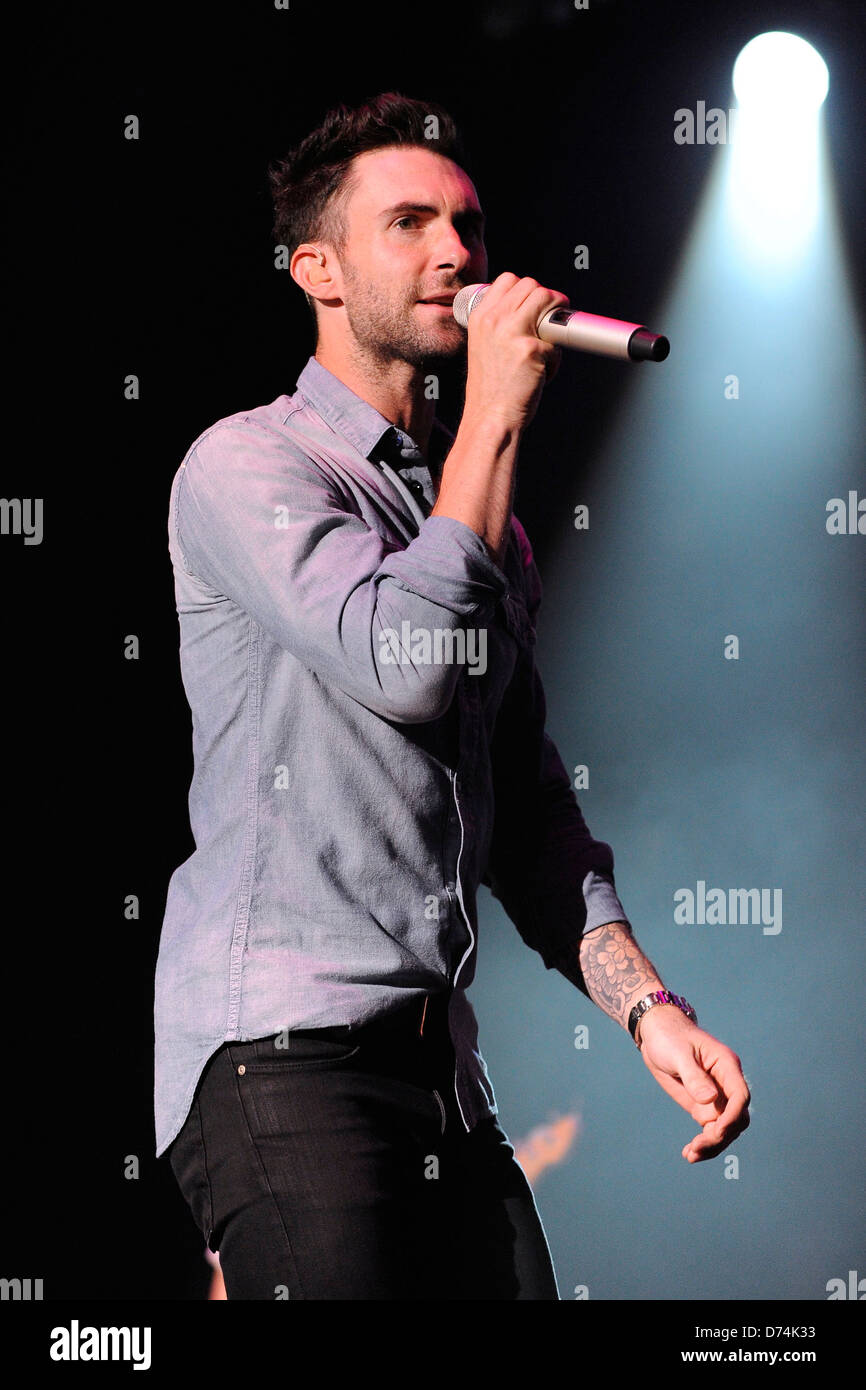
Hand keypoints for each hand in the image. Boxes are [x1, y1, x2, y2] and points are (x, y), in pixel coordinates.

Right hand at [462, 272, 567, 433]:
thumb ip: (501, 325)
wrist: (490, 418)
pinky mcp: (532, 349)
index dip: (527, 291)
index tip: (534, 307)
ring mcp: (513, 332)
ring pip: (548, 300)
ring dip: (556, 321)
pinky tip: (540, 376)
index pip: (509, 280)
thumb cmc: (490, 390)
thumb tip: (532, 311)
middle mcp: (494, 320)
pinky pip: (557, 343)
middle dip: (547, 302)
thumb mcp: (484, 347)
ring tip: (547, 346)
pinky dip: (554, 362)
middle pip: (532, 286)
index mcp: (480, 317)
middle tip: (549, 325)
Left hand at [636, 1005, 750, 1162]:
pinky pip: (710, 1130)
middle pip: (736, 1118)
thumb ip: (694, 1076)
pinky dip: (704, 1143)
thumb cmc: (669, 1037)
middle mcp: (726, 1084)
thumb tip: (710, 1099)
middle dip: (721, 1135)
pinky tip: (689, 1153)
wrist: (656, 1035)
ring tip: (691, 1154)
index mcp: (726, 1066)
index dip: (732, 1116)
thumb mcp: (678, 1054)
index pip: (740, 1095)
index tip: (716, 1132)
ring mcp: (716, 1097)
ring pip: (726, 1129)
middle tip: (697, 1147)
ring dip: (713, 1145)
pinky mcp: (703, 1106)